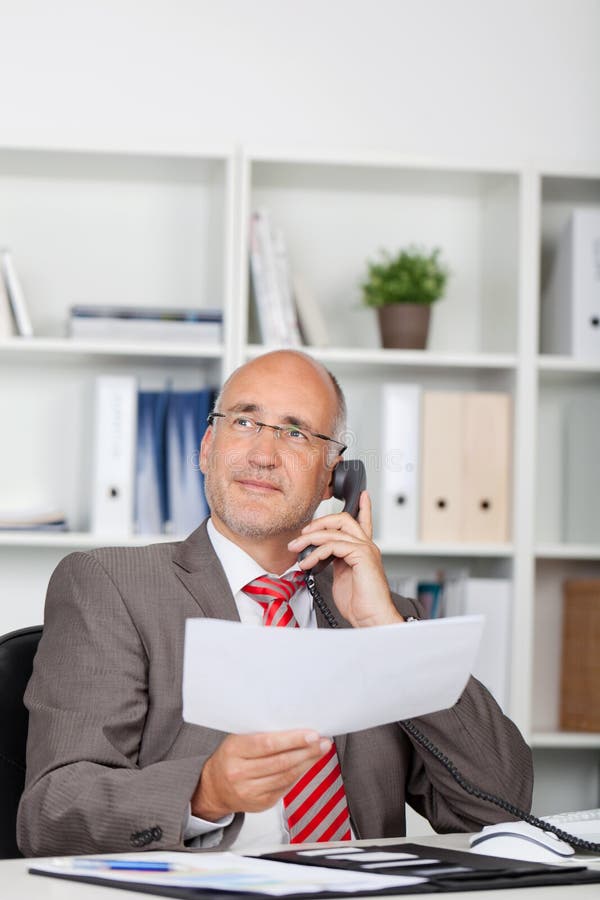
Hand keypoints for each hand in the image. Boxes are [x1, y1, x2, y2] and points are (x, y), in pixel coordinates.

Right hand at [191, 730, 330, 820]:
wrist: (214, 788)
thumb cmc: (230, 758)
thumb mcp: (237, 740)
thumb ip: (260, 734)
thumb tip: (293, 727)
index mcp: (233, 751)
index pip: (266, 745)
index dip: (291, 740)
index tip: (310, 734)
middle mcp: (240, 773)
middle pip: (280, 762)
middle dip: (306, 751)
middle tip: (322, 742)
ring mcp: (250, 792)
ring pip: (285, 776)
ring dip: (307, 763)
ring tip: (320, 751)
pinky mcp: (260, 804)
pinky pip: (284, 788)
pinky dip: (299, 775)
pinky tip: (307, 765)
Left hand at [288, 491, 403, 628]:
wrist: (372, 619)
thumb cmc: (360, 604)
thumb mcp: (342, 578)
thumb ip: (335, 563)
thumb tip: (320, 557)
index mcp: (363, 551)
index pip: (364, 522)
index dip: (363, 508)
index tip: (362, 496)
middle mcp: (366, 547)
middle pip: (344, 519)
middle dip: (320, 522)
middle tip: (303, 533)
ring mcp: (365, 550)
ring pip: (334, 531)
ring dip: (310, 538)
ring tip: (297, 549)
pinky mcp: (361, 556)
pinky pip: (333, 546)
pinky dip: (316, 552)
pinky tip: (307, 562)